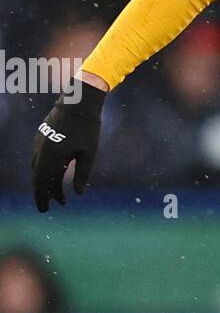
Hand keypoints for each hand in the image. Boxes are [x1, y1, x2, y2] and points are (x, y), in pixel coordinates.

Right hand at [31, 80, 105, 211]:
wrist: (78, 102)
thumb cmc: (87, 128)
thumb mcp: (89, 154)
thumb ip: (83, 175)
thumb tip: (78, 194)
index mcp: (52, 156)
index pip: (43, 182)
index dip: (44, 197)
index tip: (46, 209)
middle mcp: (41, 150)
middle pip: (38, 178)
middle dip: (43, 193)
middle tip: (49, 207)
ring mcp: (39, 142)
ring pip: (37, 168)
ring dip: (45, 182)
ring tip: (57, 194)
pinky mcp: (41, 136)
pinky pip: (38, 158)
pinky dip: (44, 170)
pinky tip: (53, 176)